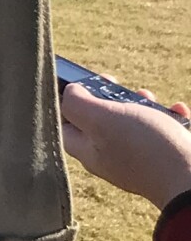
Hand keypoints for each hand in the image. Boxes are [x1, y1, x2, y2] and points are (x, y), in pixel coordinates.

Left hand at [61, 83, 190, 211]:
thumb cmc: (144, 148)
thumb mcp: (102, 119)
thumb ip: (78, 105)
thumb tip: (69, 93)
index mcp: (88, 150)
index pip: (64, 124)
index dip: (67, 100)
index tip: (81, 82)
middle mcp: (110, 157)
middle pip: (101, 120)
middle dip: (109, 98)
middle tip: (116, 85)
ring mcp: (138, 158)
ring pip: (134, 123)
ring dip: (142, 104)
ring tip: (151, 98)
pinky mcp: (164, 157)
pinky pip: (163, 131)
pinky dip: (169, 116)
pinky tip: (177, 111)